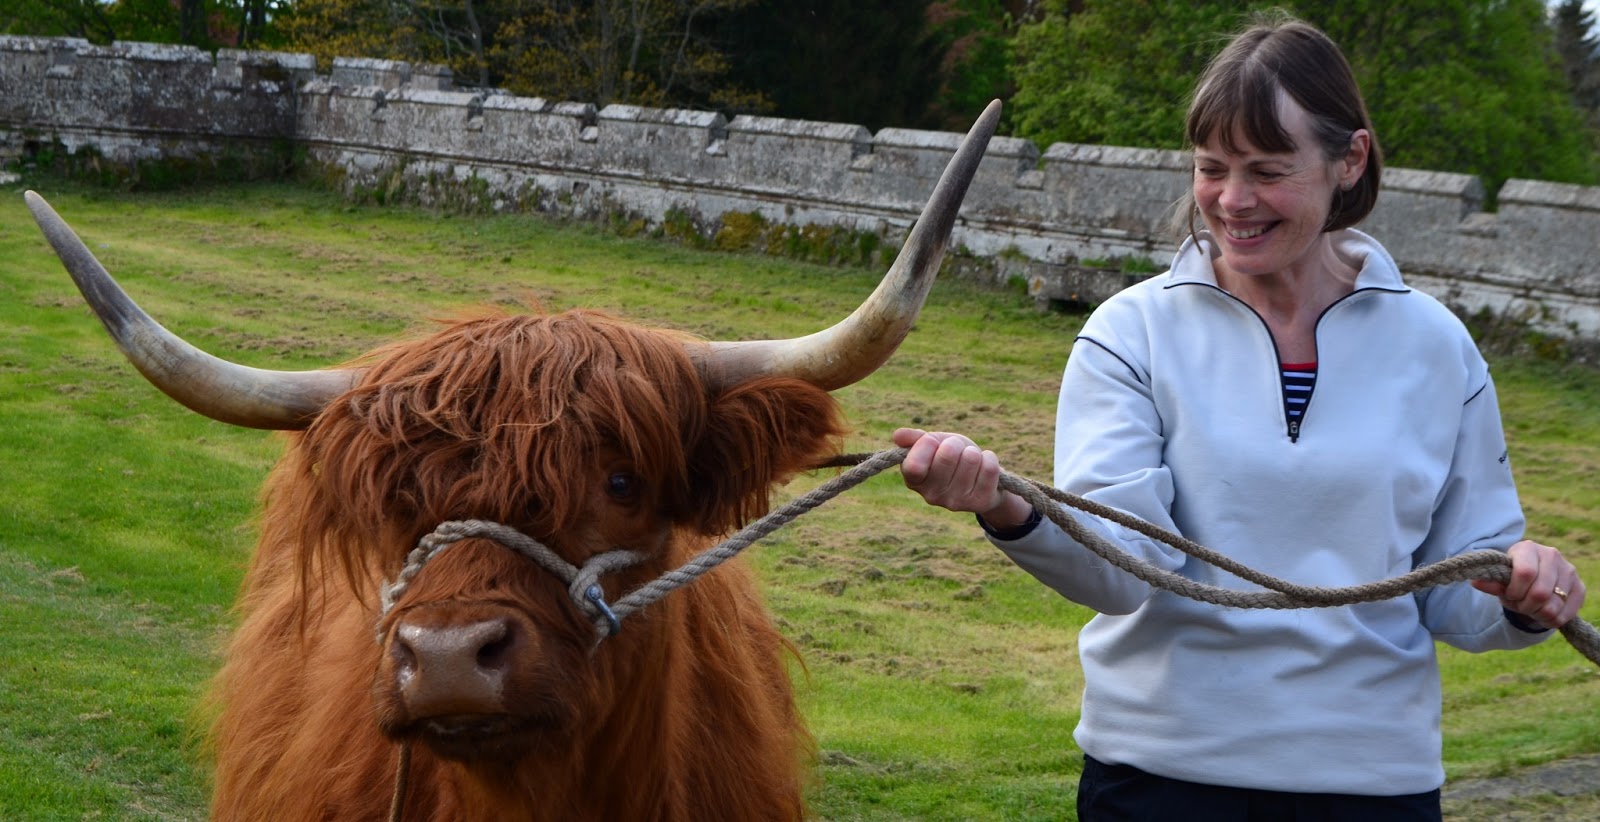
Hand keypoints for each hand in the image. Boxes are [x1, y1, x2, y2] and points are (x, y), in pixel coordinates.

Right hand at [893, 428, 1032, 528]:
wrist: (979, 478)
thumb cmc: (952, 457)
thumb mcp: (933, 444)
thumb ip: (916, 439)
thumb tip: (898, 436)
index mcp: (913, 480)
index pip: (914, 465)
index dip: (926, 445)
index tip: (932, 440)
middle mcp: (931, 496)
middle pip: (947, 454)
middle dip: (955, 443)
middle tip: (956, 450)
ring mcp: (955, 502)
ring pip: (971, 458)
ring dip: (973, 451)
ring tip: (970, 460)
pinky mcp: (979, 503)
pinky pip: (989, 468)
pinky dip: (989, 458)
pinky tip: (984, 465)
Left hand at [1472, 539, 1586, 628]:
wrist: (1535, 581)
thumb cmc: (1513, 579)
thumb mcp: (1501, 581)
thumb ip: (1491, 582)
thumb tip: (1475, 581)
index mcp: (1527, 549)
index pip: (1525, 573)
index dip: (1515, 590)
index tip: (1510, 595)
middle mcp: (1552, 555)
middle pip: (1540, 592)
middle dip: (1526, 605)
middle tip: (1520, 604)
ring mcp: (1569, 570)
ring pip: (1554, 606)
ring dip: (1538, 613)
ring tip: (1532, 608)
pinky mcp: (1580, 587)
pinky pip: (1566, 613)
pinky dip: (1552, 619)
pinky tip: (1544, 613)